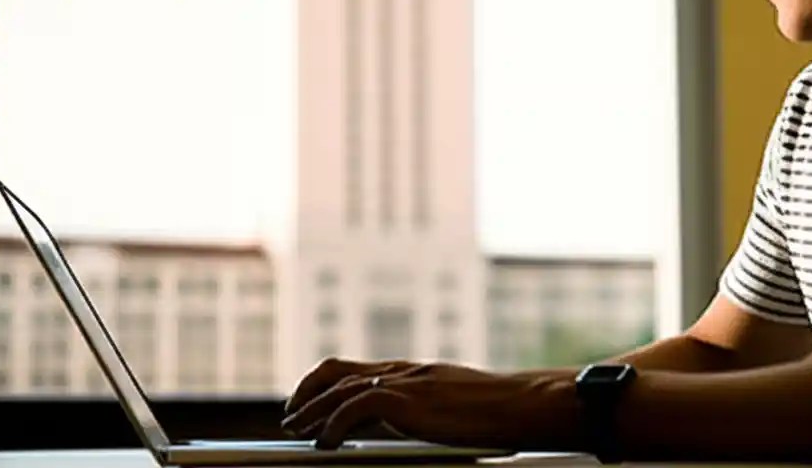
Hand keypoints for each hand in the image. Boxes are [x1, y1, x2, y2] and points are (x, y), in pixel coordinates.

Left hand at [281, 359, 582, 450]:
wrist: (520, 403)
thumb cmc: (498, 410)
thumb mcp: (451, 404)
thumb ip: (422, 408)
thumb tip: (399, 425)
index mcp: (412, 370)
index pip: (356, 368)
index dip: (326, 384)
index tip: (308, 402)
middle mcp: (402, 370)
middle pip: (337, 370)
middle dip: (307, 393)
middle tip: (292, 416)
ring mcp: (404, 381)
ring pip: (339, 388)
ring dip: (312, 412)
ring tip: (297, 432)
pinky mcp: (407, 399)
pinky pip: (354, 407)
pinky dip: (333, 425)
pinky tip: (325, 444)